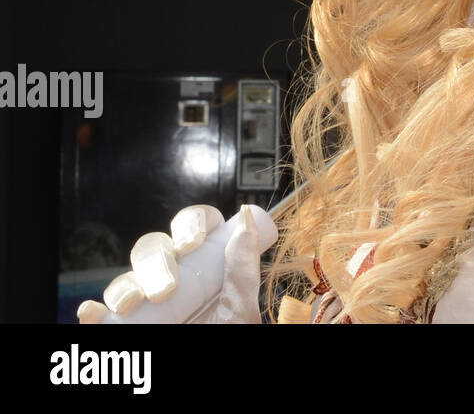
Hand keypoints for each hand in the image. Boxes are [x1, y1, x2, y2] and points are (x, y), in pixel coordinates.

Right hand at [77, 204, 275, 323]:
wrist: (214, 388)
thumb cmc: (228, 338)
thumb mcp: (241, 308)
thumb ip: (242, 269)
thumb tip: (246, 219)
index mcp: (205, 264)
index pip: (193, 227)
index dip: (190, 223)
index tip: (193, 242)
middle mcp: (174, 277)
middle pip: (156, 248)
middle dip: (157, 262)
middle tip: (167, 289)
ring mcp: (146, 302)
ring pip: (127, 278)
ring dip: (126, 287)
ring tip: (133, 303)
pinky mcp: (124, 325)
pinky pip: (102, 313)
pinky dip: (95, 311)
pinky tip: (93, 312)